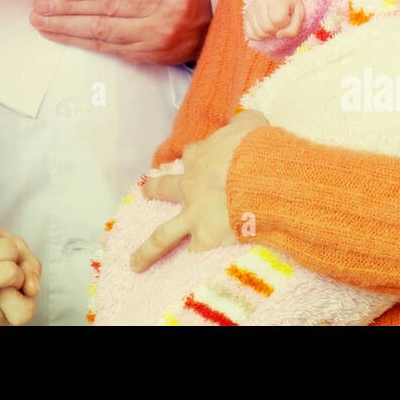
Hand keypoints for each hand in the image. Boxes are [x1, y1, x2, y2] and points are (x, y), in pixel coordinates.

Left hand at [29, 0, 211, 64]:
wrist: (211, 20)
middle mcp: (169, 5)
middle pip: (111, 7)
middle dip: (70, 7)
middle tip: (41, 4)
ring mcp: (160, 34)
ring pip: (105, 31)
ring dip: (68, 26)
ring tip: (42, 20)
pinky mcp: (149, 54)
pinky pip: (109, 47)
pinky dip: (81, 40)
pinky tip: (61, 33)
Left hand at [129, 109, 269, 271]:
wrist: (264, 178)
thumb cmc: (259, 148)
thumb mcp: (251, 124)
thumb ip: (243, 123)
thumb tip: (245, 121)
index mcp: (200, 156)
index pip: (191, 155)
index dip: (195, 158)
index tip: (199, 161)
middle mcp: (190, 186)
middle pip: (164, 187)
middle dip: (153, 190)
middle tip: (146, 192)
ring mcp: (194, 215)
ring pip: (163, 235)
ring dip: (147, 250)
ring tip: (135, 263)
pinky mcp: (206, 239)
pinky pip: (194, 255)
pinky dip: (191, 264)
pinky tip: (183, 278)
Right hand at [243, 0, 304, 40]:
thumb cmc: (291, 7)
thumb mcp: (300, 15)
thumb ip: (293, 29)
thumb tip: (278, 36)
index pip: (278, 20)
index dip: (285, 23)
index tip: (288, 17)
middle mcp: (260, 1)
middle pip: (267, 28)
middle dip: (276, 30)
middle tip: (280, 22)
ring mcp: (251, 8)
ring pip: (258, 33)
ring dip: (268, 34)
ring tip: (272, 24)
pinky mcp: (246, 15)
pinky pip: (250, 34)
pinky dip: (259, 36)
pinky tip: (265, 29)